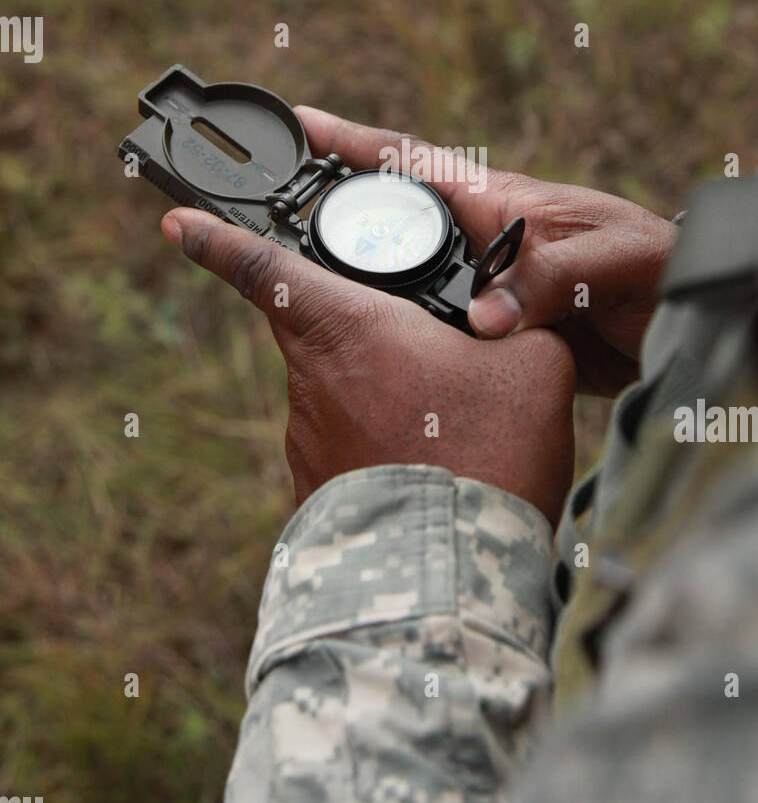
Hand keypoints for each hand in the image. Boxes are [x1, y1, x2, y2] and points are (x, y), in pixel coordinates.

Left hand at [161, 209, 575, 524]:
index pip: (265, 267)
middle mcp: (311, 378)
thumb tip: (514, 323)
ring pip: (342, 392)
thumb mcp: (534, 364)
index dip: (219, 240)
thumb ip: (518, 322)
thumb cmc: (484, 453)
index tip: (179, 225)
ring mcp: (307, 440)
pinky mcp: (315, 491)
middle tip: (419, 342)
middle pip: (315, 327)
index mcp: (348, 327)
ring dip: (385, 397)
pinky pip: (350, 448)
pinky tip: (436, 472)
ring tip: (453, 431)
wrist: (447, 576)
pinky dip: (386, 449)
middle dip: (360, 325)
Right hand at [293, 107, 677, 397]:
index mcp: (498, 203)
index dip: (352, 141)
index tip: (297, 119)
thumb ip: (546, 279)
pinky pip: (427, 325)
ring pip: (400, 278)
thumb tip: (481, 319)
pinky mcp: (492, 328)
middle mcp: (479, 237)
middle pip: (389, 218)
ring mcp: (481, 283)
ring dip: (352, 279)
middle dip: (327, 208)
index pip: (412, 162)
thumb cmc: (657, 267)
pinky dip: (392, 330)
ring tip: (292, 286)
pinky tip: (364, 348)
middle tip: (263, 209)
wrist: (687, 320)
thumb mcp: (607, 261)